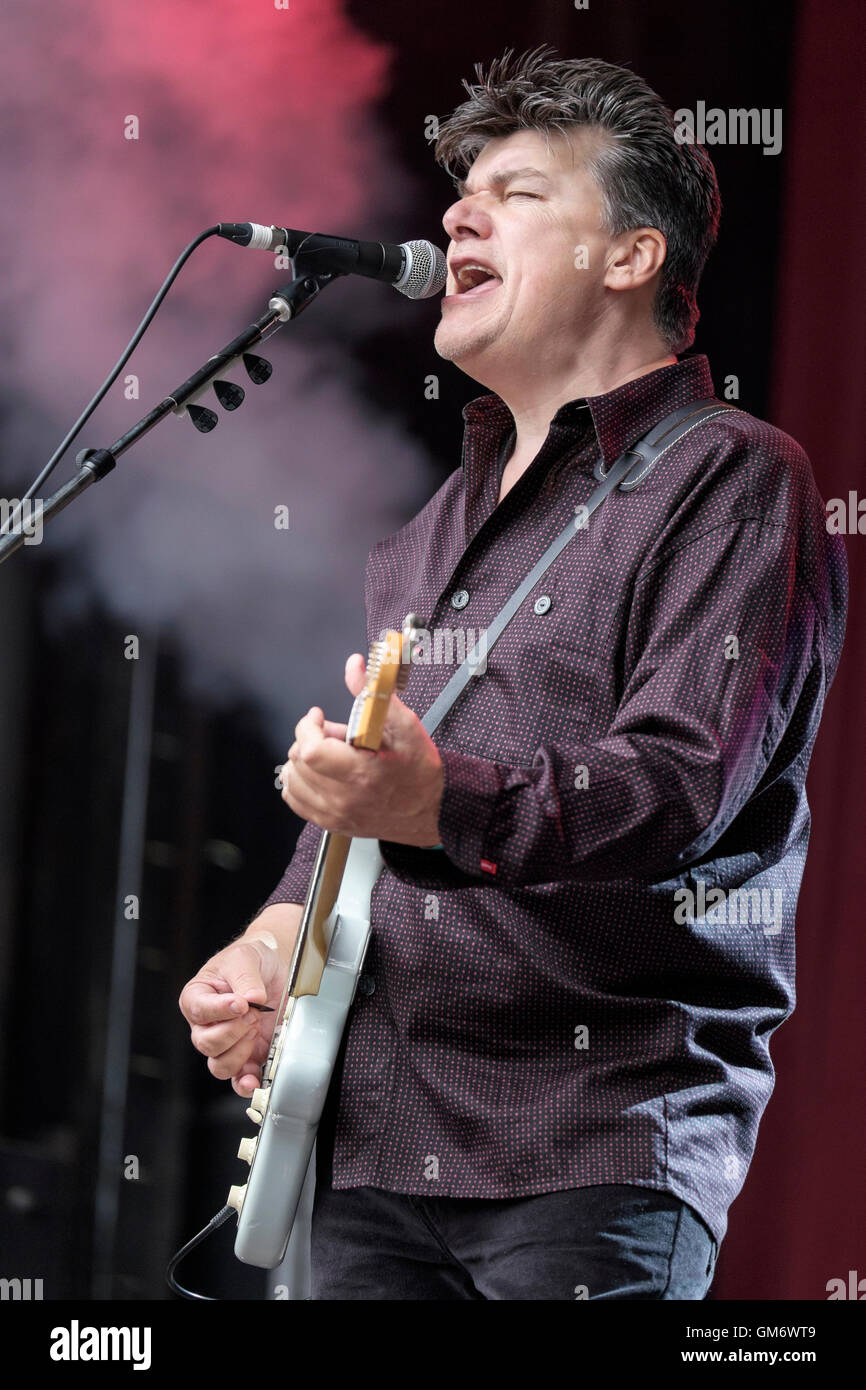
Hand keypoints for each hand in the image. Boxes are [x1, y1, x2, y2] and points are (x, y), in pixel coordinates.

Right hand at [179, 936, 286, 1096]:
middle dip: (232, 1030)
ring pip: (219, 1065)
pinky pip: (239, 1080)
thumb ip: (246, 978)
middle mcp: (207, 1025)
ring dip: (240, 1052)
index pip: (197, 1011)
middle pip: (206, 1043)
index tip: (239, 1003)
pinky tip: (254, 1078)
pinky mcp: (247, 1056)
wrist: (275, 967)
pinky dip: (246, 1083)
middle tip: (253, 1013)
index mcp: (198, 998)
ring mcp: (227, 1044)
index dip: (218, 1011)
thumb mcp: (245, 958)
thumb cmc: (251, 960)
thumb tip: (251, 999)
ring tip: (256, 1029)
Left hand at [280, 653, 443, 845]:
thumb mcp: (404, 726)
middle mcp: (343, 798)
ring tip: (330, 755)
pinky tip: (320, 772)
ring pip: (292, 779)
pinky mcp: (331, 822)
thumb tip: (355, 666)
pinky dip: (300, 780)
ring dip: (303, 759)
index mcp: (361, 774)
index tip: (318, 717)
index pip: (310, 750)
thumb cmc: (419, 772)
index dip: (308, 727)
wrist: (430, 810)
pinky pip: (295, 798)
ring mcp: (335, 814)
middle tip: (334, 735)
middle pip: (298, 761)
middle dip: (310, 739)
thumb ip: (374, 694)